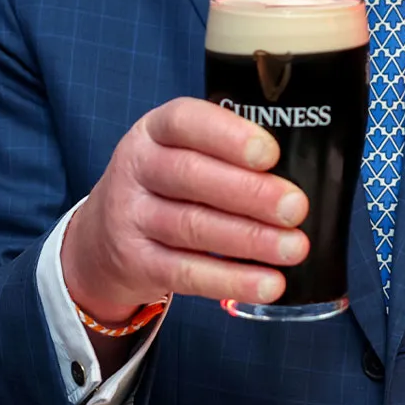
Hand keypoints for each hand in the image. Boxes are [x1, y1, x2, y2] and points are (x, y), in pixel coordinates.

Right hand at [61, 98, 309, 324]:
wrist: (102, 237)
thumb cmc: (167, 184)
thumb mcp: (181, 152)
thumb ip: (227, 153)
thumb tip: (302, 169)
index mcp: (154, 130)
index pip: (184, 121)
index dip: (228, 135)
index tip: (271, 154)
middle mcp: (136, 168)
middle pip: (191, 176)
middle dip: (250, 193)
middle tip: (296, 207)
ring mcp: (130, 217)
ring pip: (192, 226)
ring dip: (249, 240)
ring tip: (295, 248)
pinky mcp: (135, 264)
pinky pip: (187, 273)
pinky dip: (232, 280)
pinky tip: (269, 283)